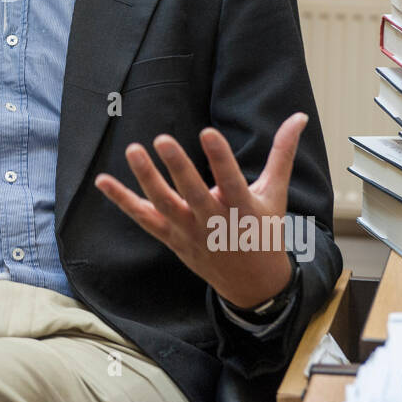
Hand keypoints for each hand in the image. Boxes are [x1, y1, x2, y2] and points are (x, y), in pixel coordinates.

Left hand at [94, 112, 308, 309]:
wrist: (253, 284)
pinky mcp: (171, 238)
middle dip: (178, 168)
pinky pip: (143, 218)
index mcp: (243, 210)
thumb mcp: (276, 194)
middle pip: (192, 194)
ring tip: (133, 150)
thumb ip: (282, 153)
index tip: (207, 133)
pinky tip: (103, 181)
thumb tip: (299, 117)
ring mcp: (189, 232)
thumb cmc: (264, 232)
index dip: (219, 158)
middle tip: (162, 139)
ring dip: (146, 179)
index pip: (231, 181)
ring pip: (164, 205)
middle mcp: (213, 222)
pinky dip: (122, 201)